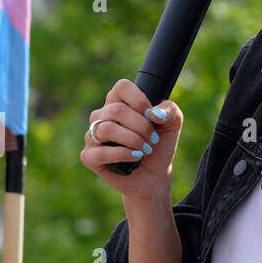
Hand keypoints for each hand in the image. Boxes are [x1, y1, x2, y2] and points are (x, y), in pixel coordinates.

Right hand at [80, 79, 183, 204]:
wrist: (154, 175)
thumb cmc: (158, 146)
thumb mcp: (172, 125)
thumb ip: (170, 111)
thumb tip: (155, 113)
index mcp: (118, 102)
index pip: (121, 87)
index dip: (139, 100)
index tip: (151, 116)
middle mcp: (101, 116)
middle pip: (116, 110)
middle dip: (141, 127)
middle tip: (153, 139)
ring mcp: (92, 135)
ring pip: (107, 129)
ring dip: (133, 140)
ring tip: (145, 149)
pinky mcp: (89, 156)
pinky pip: (101, 152)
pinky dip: (122, 154)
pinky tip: (134, 157)